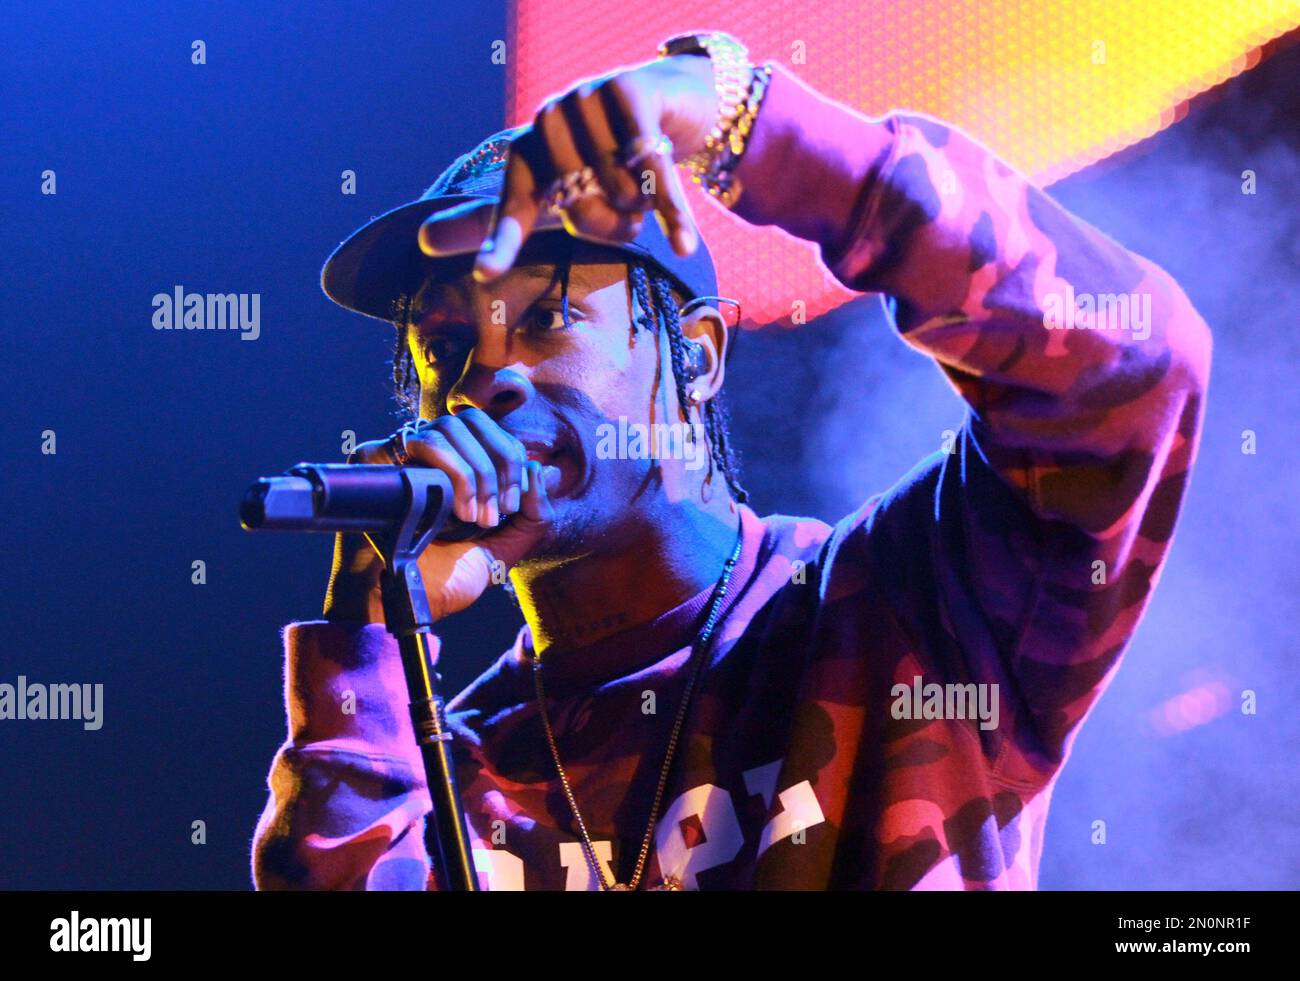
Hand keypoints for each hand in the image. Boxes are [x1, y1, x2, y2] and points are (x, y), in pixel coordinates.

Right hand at [323, 410, 558, 623]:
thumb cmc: (450, 579)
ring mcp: (402, 454)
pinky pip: (423, 442)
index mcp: (461, 467)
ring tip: (475, 518)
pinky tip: (456, 510)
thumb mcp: (506, 548)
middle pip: (471, 420)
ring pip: (448, 428)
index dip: (510, 460)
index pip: (493, 432)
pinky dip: (452, 472)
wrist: (406, 602)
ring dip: (474, 473)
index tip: (511, 508)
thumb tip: (542, 470)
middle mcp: (429, 455)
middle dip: (496, 462)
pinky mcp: (378, 459)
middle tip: (498, 511)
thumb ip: (535, 514)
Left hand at [420, 53, 719, 281]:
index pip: (514, 207)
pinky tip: (684, 245)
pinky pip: (652, 171)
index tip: (485, 276)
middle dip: (613, 223)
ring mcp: (586, 100)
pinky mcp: (630, 92)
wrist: (670, 100)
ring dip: (644, 202)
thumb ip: (494, 220)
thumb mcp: (549, 192)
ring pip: (620, 192)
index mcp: (527, 149)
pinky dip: (672, 211)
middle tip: (625, 199)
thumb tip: (421, 242)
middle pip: (582, 211)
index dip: (499, 241)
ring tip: (645, 176)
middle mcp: (549, 120)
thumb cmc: (605, 157)